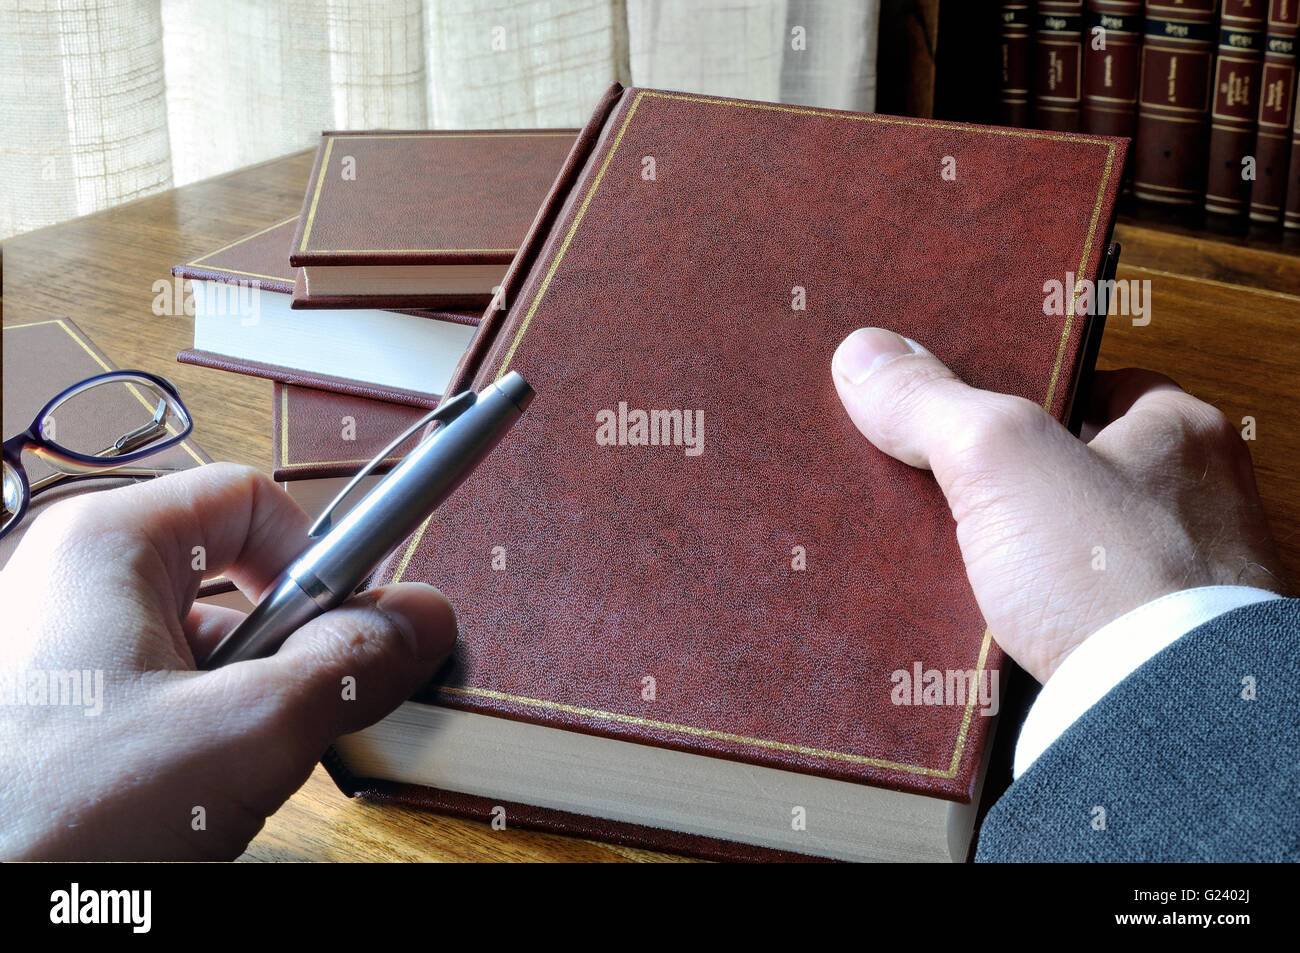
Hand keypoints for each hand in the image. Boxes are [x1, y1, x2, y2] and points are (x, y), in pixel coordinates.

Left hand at [0, 463, 455, 859]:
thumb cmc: (45, 817)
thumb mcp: (243, 733)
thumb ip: (350, 666)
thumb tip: (423, 619)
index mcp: (108, 546)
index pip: (255, 499)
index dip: (318, 561)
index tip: (353, 631)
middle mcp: (75, 584)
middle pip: (234, 581)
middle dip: (281, 657)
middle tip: (286, 723)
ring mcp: (57, 654)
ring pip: (199, 655)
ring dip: (239, 712)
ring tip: (218, 782)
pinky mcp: (52, 717)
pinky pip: (158, 704)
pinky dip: (193, 746)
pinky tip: (181, 803)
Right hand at [832, 327, 1287, 682]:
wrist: (1157, 718)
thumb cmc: (1114, 578)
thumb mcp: (1000, 458)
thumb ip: (931, 403)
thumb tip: (864, 355)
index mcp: (1183, 436)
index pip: (1097, 384)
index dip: (1024, 390)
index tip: (966, 406)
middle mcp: (1194, 504)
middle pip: (1075, 466)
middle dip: (1006, 478)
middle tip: (939, 482)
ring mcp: (1177, 580)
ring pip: (1069, 545)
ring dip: (1010, 551)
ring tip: (940, 554)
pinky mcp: (1148, 647)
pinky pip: (1070, 612)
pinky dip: (1023, 613)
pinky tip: (973, 620)